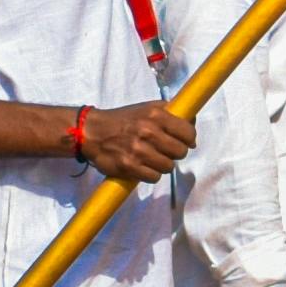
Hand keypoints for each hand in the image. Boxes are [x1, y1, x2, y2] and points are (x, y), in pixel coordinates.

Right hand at [74, 101, 193, 184]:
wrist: (92, 132)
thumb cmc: (124, 120)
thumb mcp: (149, 108)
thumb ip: (171, 113)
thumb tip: (192, 124)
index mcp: (156, 115)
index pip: (187, 132)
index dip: (189, 139)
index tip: (185, 141)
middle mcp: (148, 132)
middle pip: (180, 152)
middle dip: (176, 153)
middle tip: (167, 151)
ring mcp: (138, 151)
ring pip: (168, 166)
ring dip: (164, 165)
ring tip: (154, 159)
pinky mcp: (129, 167)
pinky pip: (154, 177)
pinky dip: (152, 174)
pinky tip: (145, 167)